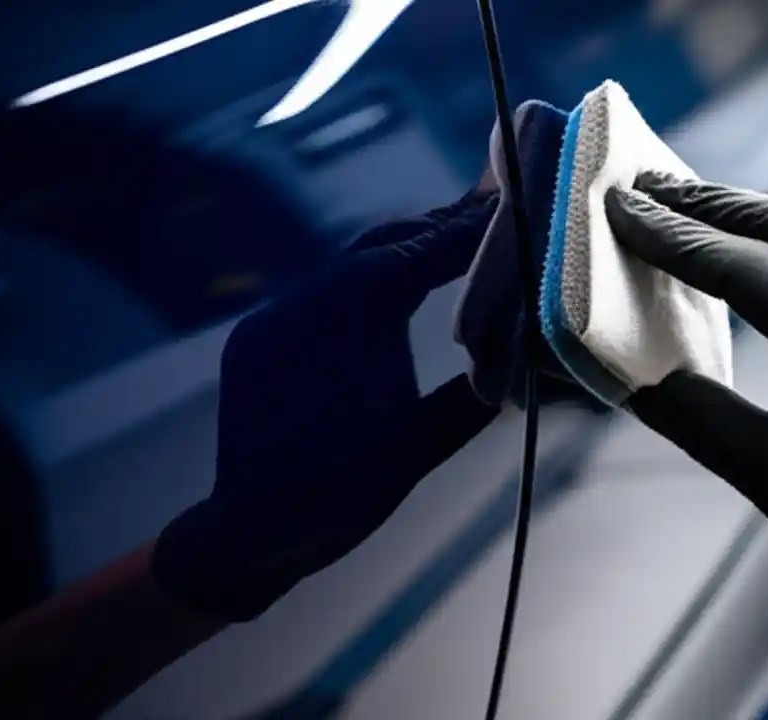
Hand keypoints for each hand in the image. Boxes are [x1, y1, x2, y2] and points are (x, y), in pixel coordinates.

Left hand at [153, 196, 499, 620]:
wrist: (250, 530)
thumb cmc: (345, 493)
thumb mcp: (422, 446)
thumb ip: (472, 397)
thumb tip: (518, 362)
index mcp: (352, 317)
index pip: (420, 252)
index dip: (465, 231)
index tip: (506, 209)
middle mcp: (306, 302)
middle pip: (381, 247)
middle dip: (433, 230)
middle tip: (483, 215)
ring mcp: (274, 318)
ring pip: (345, 270)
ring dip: (396, 260)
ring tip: (443, 252)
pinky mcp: (255, 339)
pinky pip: (315, 298)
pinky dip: (358, 290)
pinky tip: (384, 302)